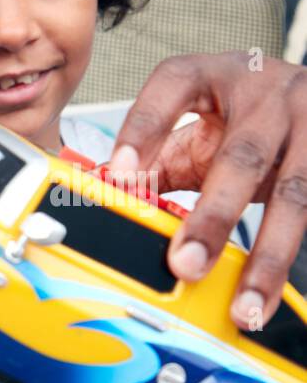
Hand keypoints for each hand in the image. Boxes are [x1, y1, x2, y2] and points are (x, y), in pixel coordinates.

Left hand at [106, 52, 306, 327]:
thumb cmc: (240, 115)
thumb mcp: (193, 127)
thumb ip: (151, 161)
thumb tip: (96, 198)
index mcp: (216, 75)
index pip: (173, 86)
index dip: (144, 129)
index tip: (120, 174)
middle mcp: (270, 95)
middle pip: (241, 156)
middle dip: (213, 217)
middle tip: (186, 265)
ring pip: (295, 193)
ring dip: (267, 257)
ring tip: (244, 307)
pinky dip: (292, 258)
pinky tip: (272, 295)